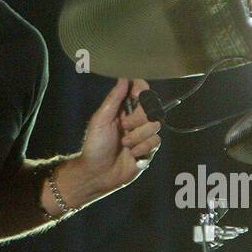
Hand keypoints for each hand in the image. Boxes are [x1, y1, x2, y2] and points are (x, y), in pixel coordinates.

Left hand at [76, 78, 161, 193]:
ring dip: (138, 136)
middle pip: (152, 108)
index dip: (142, 90)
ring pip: (155, 126)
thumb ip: (114, 99)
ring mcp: (143, 135)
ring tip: (124, 144)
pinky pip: (156, 142)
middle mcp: (135, 120)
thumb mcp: (101, 119)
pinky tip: (132, 155)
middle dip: (138, 119)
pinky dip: (142, 148)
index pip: (141, 91)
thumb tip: (124, 78)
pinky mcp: (149, 149)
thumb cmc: (95, 145)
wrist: (98, 173)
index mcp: (123, 109)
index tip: (136, 95)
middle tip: (123, 127)